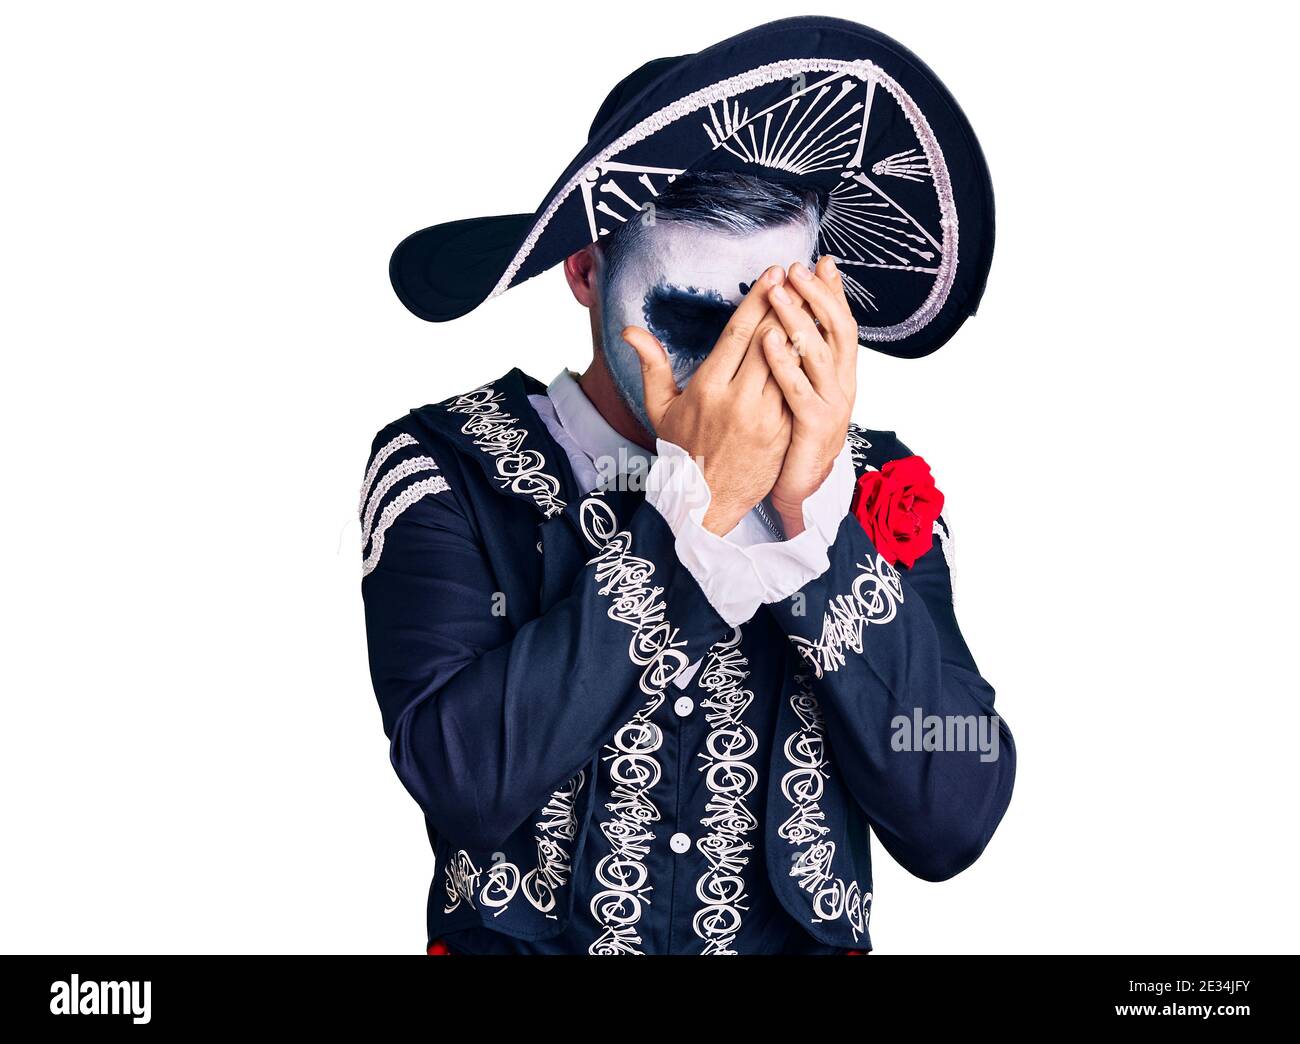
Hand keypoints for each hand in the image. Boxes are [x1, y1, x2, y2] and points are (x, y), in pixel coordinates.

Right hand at [622, 265, 792, 535]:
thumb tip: (631, 330)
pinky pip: (799, 390)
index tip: (774, 273)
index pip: (739, 333)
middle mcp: (737, 400)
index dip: (758, 299)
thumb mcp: (660, 409)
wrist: (704, 502)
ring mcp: (764, 418)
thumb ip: (652, 365)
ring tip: (818, 300)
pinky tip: (822, 342)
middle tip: (803, 275)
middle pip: (770, 341)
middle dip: (787, 304)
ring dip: (805, 329)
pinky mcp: (782, 433)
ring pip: (790, 363)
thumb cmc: (682, 451)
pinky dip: (810, 365)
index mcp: (707, 387)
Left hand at [762, 257, 857, 536]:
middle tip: (795, 268)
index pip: (839, 323)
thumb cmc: (792, 436)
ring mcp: (831, 406)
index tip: (821, 262)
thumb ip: (794, 356)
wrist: (799, 488)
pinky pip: (798, 390)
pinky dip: (784, 363)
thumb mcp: (799, 391)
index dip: (832, 293)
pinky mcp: (814, 428)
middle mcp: (841, 384)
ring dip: (798, 319)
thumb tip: (783, 319)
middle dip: (816, 296)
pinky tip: (767, 340)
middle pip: (835, 330)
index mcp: (837, 373)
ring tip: (780, 292)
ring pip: (818, 353)